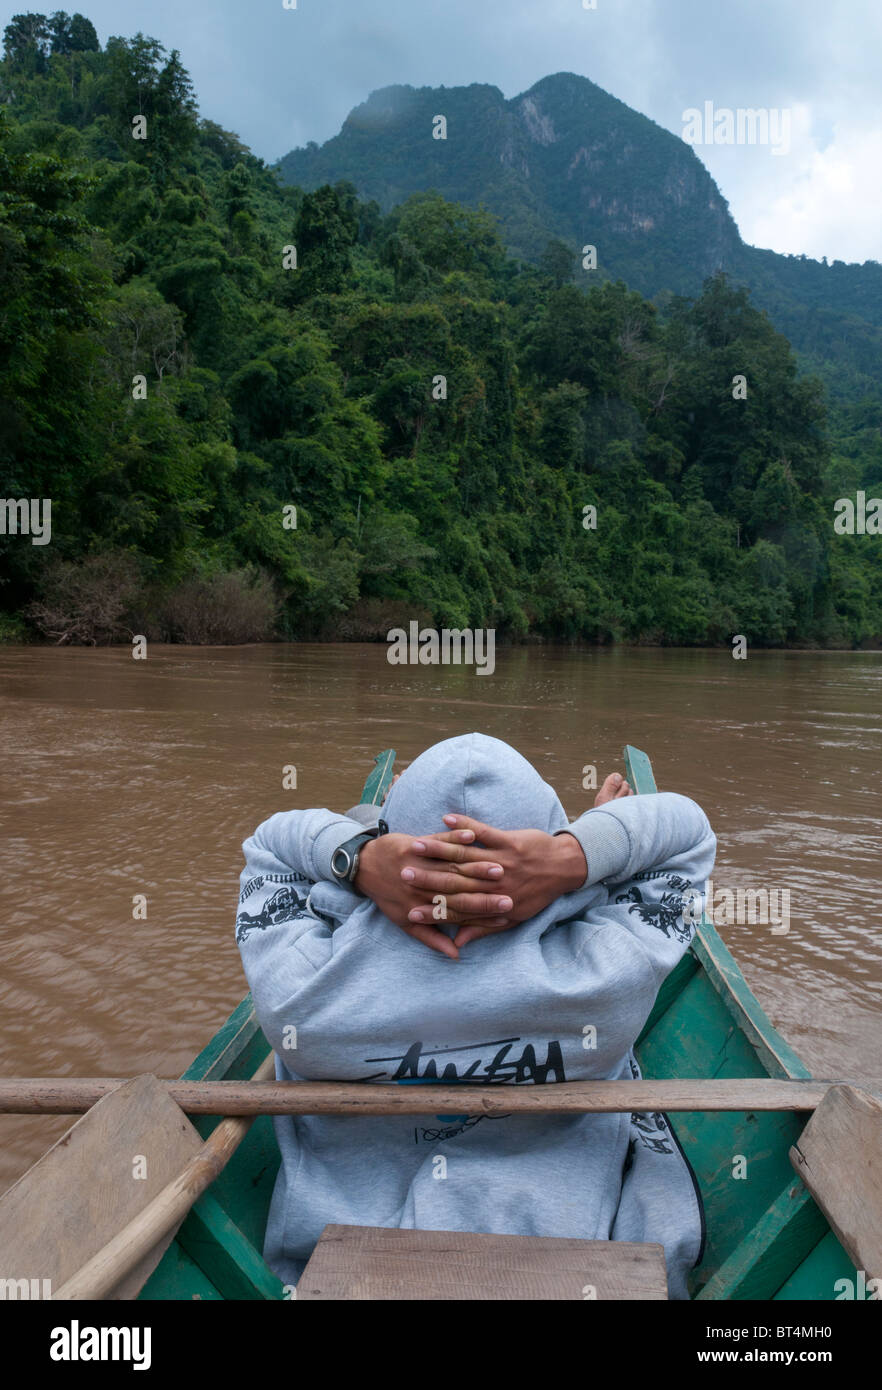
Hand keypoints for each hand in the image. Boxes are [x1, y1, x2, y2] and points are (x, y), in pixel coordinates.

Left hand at [354, 831, 512, 958]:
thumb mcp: (406, 923)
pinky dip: (454, 836)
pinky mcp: (414, 845)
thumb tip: (454, 954)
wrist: (365, 869)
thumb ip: (432, 938)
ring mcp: (418, 864)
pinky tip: (470, 835)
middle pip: (459, 887)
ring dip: (474, 864)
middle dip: (485, 888)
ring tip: (497, 864)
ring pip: (450, 864)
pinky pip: (437, 839)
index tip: (507, 910)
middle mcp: (422, 886)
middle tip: (508, 889)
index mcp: (423, 906)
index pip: (459, 911)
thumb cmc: (388, 897)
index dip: (484, 911)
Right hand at [409, 819, 587, 948]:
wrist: (563, 868)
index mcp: (493, 904)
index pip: (457, 909)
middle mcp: (495, 884)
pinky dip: (464, 825)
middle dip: (427, 878)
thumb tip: (460, 945)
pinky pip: (482, 832)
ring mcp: (501, 861)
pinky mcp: (508, 842)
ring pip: (464, 856)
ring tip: (415, 846)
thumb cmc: (536, 893)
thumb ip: (484, 929)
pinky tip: (446, 819)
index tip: (408, 911)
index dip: (432, 911)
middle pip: (455, 882)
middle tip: (402, 874)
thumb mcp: (513, 918)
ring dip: (438, 850)